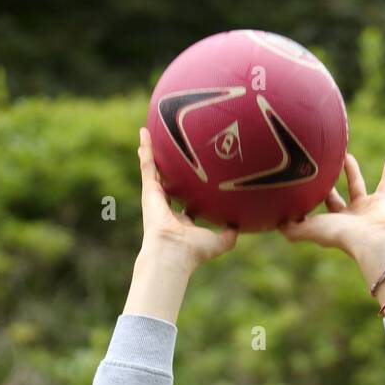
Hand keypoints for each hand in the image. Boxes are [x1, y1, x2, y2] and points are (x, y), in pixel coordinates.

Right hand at [137, 126, 238, 266]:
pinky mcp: (149, 190)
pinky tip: (144, 132)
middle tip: (169, 150)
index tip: (193, 177)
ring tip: (151, 133)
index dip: (188, 189)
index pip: (184, 200)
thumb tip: (239, 226)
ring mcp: (156, 198)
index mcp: (180, 220)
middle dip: (167, 168)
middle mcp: (166, 208)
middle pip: (167, 181)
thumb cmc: (193, 251)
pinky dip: (146, 148)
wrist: (173, 253)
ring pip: (154, 169)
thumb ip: (229, 235)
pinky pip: (148, 164)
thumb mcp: (218, 242)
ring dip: (152, 152)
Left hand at [277, 151, 384, 257]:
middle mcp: (347, 216)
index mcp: (330, 223)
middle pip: (334, 196)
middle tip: (320, 164)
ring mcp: (365, 209)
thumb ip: (291, 228)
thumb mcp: (310, 230)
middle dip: (327, 182)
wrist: (371, 240)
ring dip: (351, 170)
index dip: (308, 198)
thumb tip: (271, 222)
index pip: (316, 209)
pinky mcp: (381, 203)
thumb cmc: (340, 235)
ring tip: (345, 154)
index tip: (298, 183)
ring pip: (356, 185)